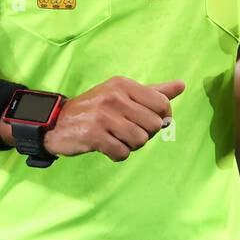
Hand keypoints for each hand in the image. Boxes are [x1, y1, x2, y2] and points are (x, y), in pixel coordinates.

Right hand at [43, 76, 184, 161]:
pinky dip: (118, 154)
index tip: (148, 122)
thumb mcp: (123, 94)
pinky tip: (107, 147)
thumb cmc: (97, 108)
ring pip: (140, 141)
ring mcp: (103, 116)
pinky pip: (122, 153)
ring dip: (131, 146)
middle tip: (127, 131)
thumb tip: (182, 85)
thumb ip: (153, 91)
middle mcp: (114, 96)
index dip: (161, 119)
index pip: (162, 104)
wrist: (57, 121)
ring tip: (117, 138)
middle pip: (153, 125)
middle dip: (144, 134)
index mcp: (124, 84)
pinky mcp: (93, 135)